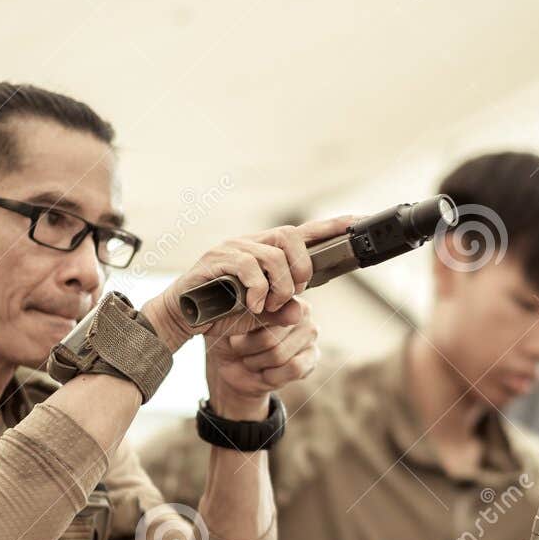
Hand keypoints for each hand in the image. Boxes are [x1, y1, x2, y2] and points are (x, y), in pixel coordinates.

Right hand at [142, 216, 353, 350]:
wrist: (182, 318)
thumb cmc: (220, 313)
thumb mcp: (260, 315)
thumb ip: (282, 310)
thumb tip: (302, 310)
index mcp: (264, 250)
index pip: (302, 232)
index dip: (330, 226)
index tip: (356, 221)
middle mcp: (250, 242)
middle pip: (292, 235)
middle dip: (302, 267)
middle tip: (292, 292)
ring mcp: (232, 247)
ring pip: (274, 255)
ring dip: (280, 286)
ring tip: (267, 306)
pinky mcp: (216, 259)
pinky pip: (250, 267)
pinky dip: (258, 291)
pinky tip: (252, 306)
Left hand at [205, 298, 319, 419]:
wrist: (230, 367)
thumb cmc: (230, 338)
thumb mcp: (232, 323)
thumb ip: (255, 314)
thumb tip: (284, 312)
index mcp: (281, 296)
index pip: (269, 314)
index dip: (248, 330)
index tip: (235, 334)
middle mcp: (302, 313)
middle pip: (271, 338)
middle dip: (248, 349)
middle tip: (239, 348)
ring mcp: (310, 336)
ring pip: (280, 355)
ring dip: (257, 363)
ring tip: (251, 359)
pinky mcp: (312, 358)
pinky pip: (294, 369)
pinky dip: (272, 375)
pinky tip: (265, 372)